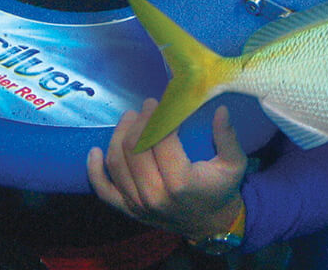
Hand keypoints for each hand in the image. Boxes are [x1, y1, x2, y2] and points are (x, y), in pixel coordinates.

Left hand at [87, 100, 247, 240]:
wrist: (211, 225)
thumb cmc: (221, 189)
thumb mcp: (234, 164)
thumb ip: (228, 137)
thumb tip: (220, 110)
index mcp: (180, 182)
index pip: (159, 140)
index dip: (156, 117)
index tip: (160, 102)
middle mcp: (155, 195)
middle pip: (134, 149)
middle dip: (138, 122)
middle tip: (146, 106)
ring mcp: (138, 205)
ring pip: (117, 164)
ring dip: (118, 136)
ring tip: (128, 118)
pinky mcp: (129, 210)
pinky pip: (104, 191)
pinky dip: (94, 171)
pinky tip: (93, 152)